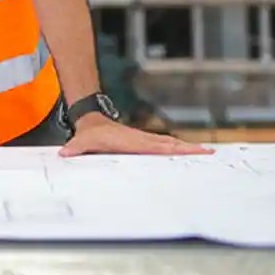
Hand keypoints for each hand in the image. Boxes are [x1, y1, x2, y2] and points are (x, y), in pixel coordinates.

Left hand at [59, 114, 211, 156]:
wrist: (92, 121)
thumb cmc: (91, 134)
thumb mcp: (82, 141)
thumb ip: (74, 148)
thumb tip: (65, 153)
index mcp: (133, 142)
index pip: (157, 146)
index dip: (173, 149)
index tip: (188, 151)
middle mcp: (142, 140)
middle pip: (170, 145)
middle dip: (189, 149)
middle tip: (209, 152)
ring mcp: (145, 140)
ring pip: (171, 145)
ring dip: (188, 149)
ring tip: (207, 152)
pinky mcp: (145, 142)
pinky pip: (166, 146)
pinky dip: (179, 149)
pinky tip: (189, 152)